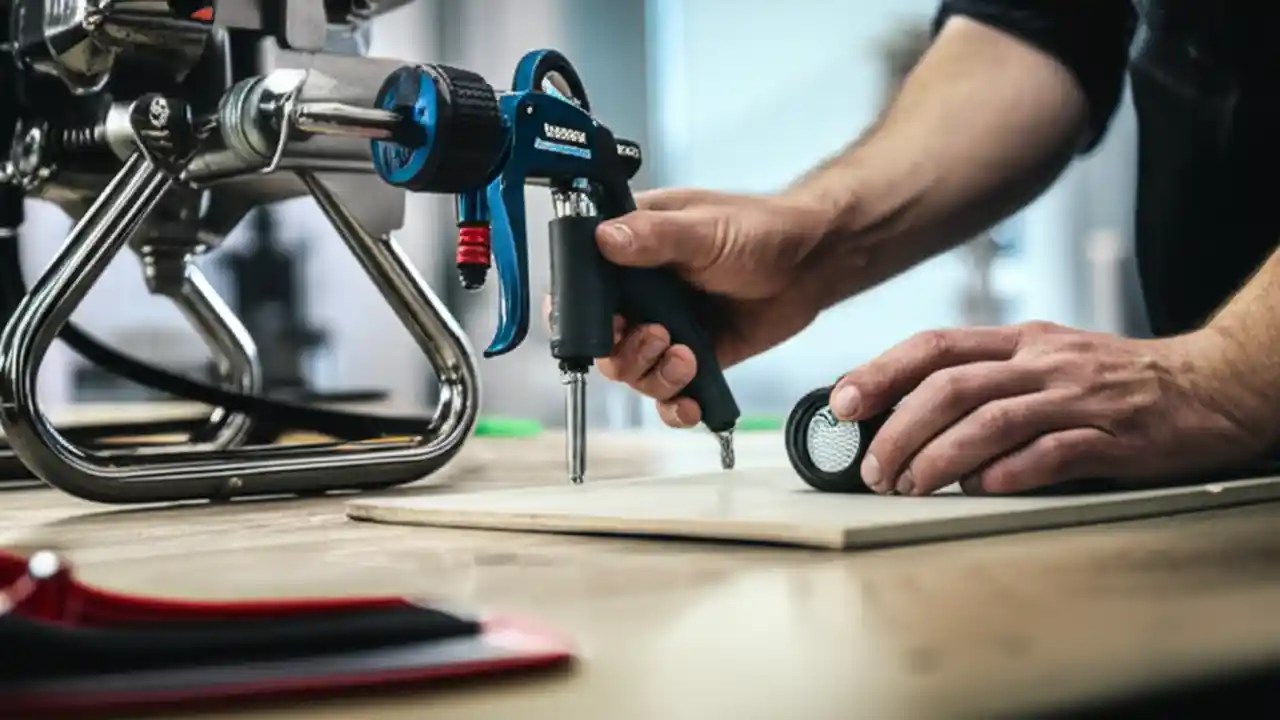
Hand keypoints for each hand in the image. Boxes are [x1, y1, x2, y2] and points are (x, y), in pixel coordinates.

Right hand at [588, 189, 831, 427]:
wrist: (810, 262)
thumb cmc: (759, 229)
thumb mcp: (703, 228)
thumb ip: (654, 236)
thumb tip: (603, 238)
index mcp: (631, 251)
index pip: (583, 286)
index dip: (579, 313)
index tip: (605, 324)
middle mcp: (641, 294)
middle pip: (603, 343)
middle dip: (624, 352)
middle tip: (657, 338)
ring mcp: (666, 329)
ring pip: (633, 374)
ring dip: (653, 376)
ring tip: (686, 358)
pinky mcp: (694, 359)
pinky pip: (669, 395)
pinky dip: (675, 406)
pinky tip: (691, 404)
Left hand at [829, 321, 1272, 495]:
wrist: (1210, 385)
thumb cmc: (1116, 380)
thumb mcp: (1046, 359)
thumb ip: (987, 378)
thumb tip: (909, 414)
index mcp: (1020, 341)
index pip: (935, 345)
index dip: (881, 371)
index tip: (843, 402)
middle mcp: (1042, 363)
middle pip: (951, 386)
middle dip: (900, 428)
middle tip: (873, 467)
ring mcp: (1077, 398)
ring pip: (991, 419)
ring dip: (940, 456)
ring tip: (910, 486)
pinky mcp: (1113, 437)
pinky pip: (1053, 452)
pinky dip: (1010, 471)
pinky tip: (982, 489)